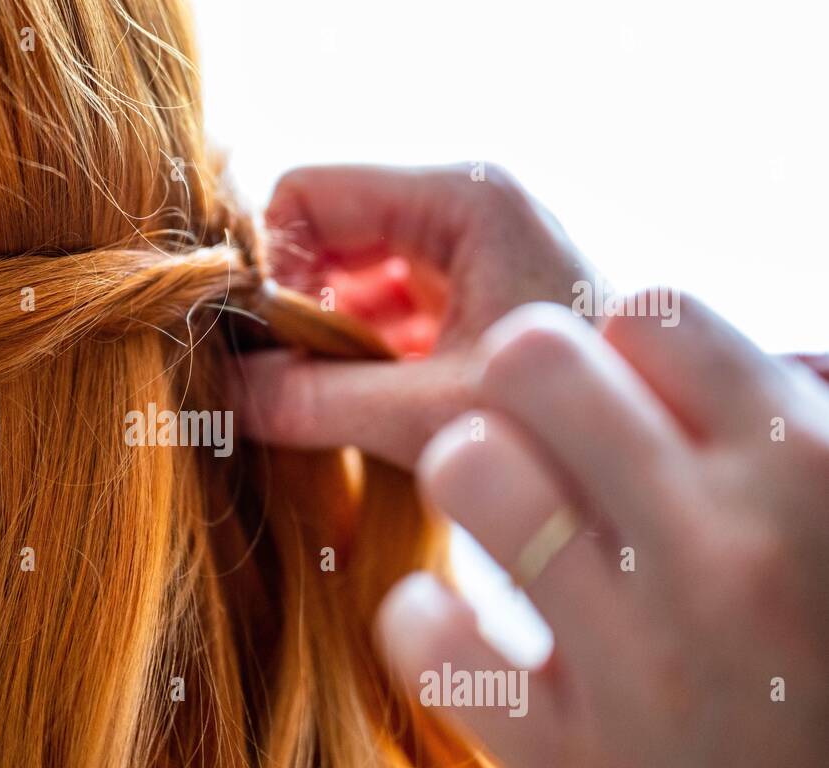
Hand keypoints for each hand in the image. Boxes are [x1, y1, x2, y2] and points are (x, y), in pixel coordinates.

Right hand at [241, 163, 597, 467]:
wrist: (656, 463)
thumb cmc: (568, 426)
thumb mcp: (429, 411)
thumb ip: (315, 399)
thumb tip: (220, 395)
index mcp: (461, 201)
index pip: (307, 194)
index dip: (270, 266)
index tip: (260, 347)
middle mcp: (462, 213)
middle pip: (323, 236)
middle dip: (293, 310)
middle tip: (278, 385)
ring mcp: (466, 259)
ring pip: (346, 281)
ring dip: (321, 342)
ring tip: (315, 406)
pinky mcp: (469, 305)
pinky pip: (378, 315)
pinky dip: (352, 360)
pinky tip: (351, 412)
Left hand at [384, 297, 828, 767]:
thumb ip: (779, 431)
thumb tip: (699, 349)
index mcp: (809, 473)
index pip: (652, 313)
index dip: (613, 347)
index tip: (613, 394)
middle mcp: (724, 552)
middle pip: (531, 359)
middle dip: (515, 381)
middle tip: (533, 433)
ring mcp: (643, 662)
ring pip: (467, 466)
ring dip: (466, 476)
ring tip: (500, 516)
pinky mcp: (574, 764)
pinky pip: (426, 635)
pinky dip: (424, 621)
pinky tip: (464, 630)